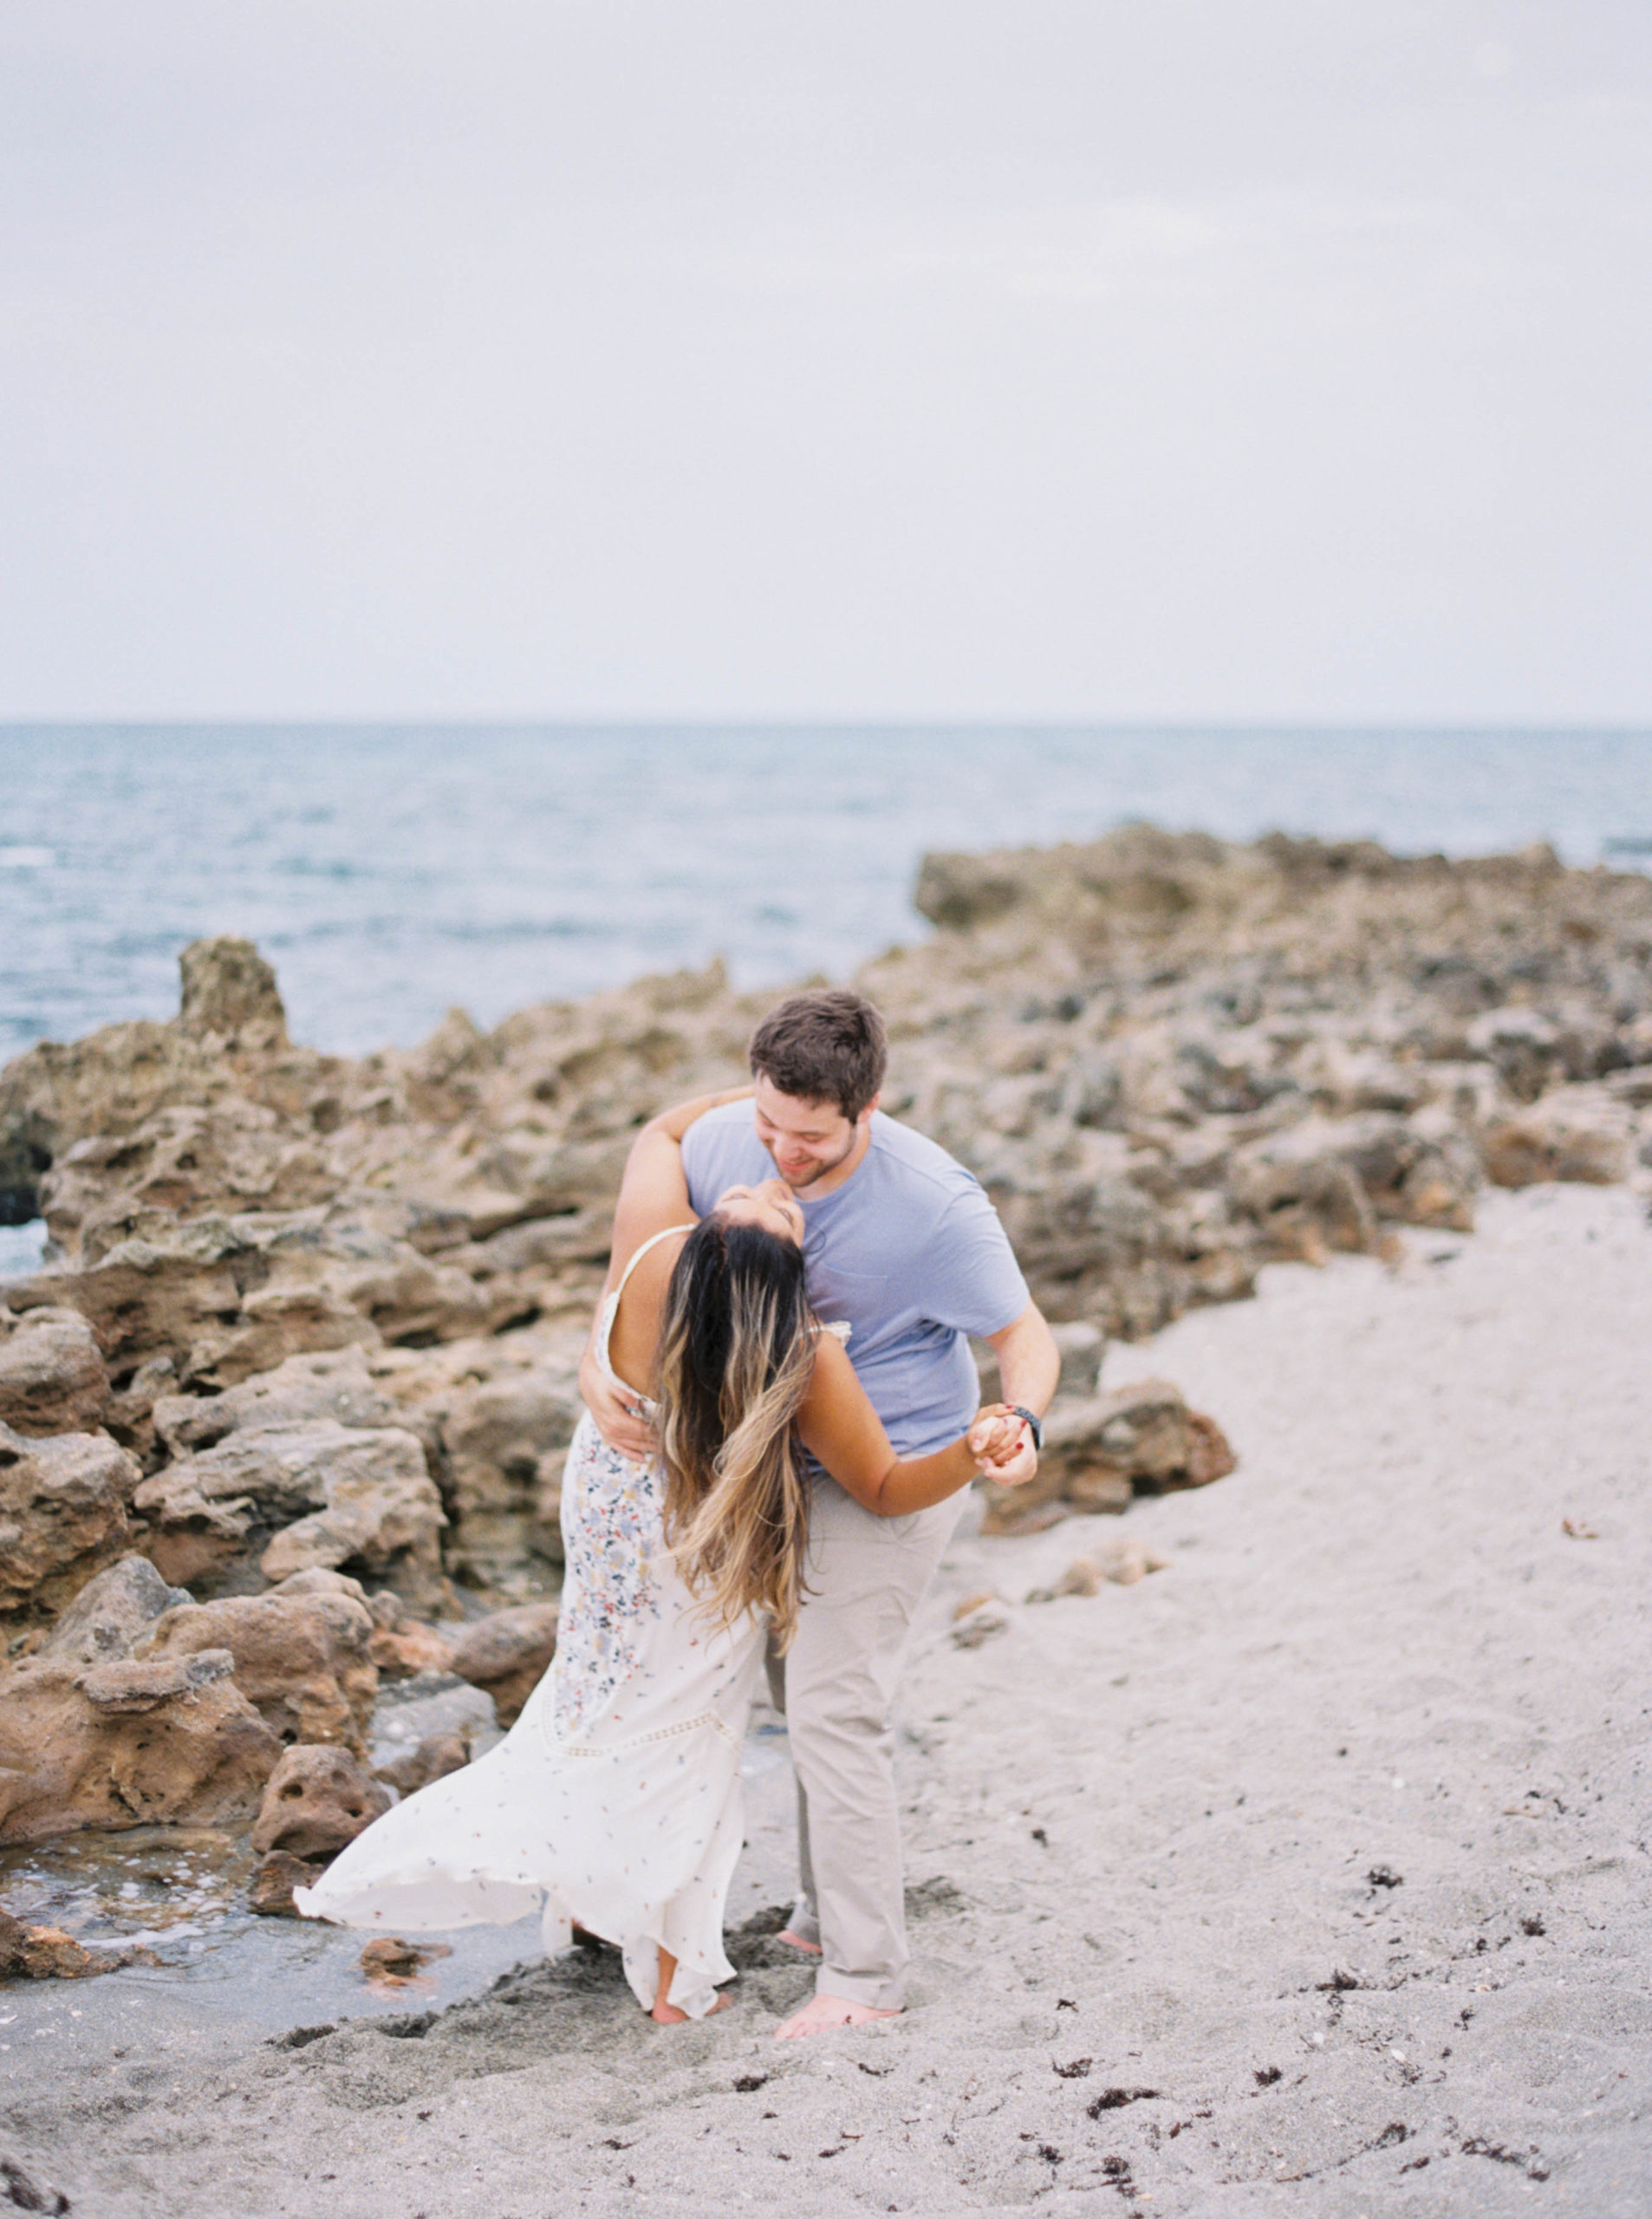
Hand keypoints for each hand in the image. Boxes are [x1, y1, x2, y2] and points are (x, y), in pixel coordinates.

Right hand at [578, 1345, 658, 1462]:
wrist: (588, 1380)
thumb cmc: (604, 1380)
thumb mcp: (614, 1384)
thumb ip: (626, 1395)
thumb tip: (639, 1404)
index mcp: (615, 1420)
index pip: (641, 1430)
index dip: (656, 1433)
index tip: (669, 1434)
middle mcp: (610, 1430)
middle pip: (637, 1440)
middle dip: (655, 1443)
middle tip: (672, 1445)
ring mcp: (607, 1433)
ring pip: (630, 1446)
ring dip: (646, 1449)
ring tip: (662, 1452)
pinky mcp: (605, 1433)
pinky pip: (619, 1447)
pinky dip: (631, 1454)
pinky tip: (642, 1458)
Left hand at [968, 1403, 1038, 1487]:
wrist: (1019, 1424)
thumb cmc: (1008, 1421)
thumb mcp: (996, 1422)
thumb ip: (984, 1433)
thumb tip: (975, 1447)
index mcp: (1028, 1454)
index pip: (1014, 1472)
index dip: (999, 1474)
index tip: (986, 1471)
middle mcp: (1030, 1466)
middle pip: (1008, 1479)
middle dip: (993, 1472)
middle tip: (982, 1460)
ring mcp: (1027, 1472)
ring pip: (1005, 1481)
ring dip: (992, 1472)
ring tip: (982, 1460)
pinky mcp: (1021, 1475)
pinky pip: (1006, 1479)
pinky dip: (995, 1472)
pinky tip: (987, 1461)